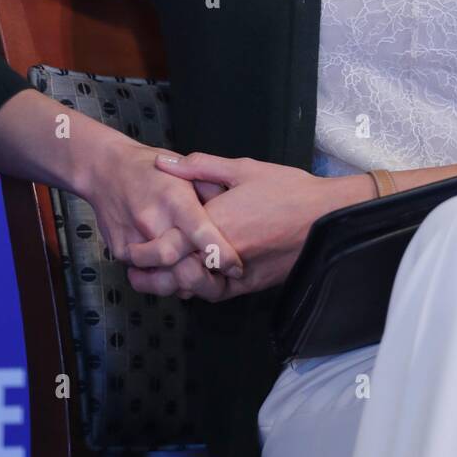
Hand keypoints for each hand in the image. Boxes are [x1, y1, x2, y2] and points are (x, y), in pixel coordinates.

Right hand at [81, 138, 244, 278]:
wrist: (105, 168)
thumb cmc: (151, 168)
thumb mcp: (187, 169)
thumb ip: (211, 189)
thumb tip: (238, 210)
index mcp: (174, 198)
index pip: (200, 231)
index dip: (219, 253)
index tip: (236, 267)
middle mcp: (153, 220)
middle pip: (178, 263)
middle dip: (202, 280)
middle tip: (220, 282)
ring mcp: (133, 237)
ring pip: (161, 276)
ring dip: (182, 284)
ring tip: (200, 281)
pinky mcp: (119, 250)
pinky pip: (144, 275)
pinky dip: (162, 279)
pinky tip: (174, 273)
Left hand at [125, 153, 331, 301]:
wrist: (326, 217)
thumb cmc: (287, 189)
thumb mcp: (242, 169)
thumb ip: (199, 166)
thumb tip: (163, 161)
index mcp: (215, 221)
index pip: (168, 243)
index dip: (145, 250)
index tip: (130, 248)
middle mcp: (221, 253)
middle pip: (175, 273)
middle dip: (151, 275)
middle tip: (134, 273)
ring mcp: (236, 274)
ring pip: (193, 289)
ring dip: (171, 287)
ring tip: (153, 282)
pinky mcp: (250, 286)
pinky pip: (216, 295)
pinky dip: (200, 291)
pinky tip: (190, 284)